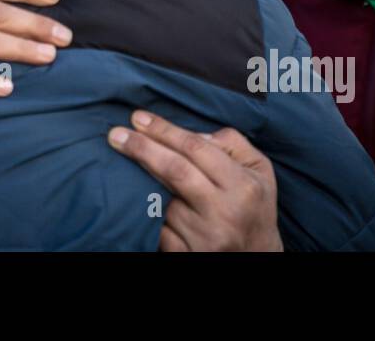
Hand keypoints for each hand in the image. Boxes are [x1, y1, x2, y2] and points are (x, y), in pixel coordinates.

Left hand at [108, 111, 281, 251]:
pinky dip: (148, 214)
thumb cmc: (255, 205)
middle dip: (141, 149)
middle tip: (116, 135)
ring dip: (144, 183)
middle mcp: (225, 211)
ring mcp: (205, 237)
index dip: (164, 130)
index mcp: (242, 185)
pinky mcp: (188, 255)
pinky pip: (157, 228)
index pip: (196, 148)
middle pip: (174, 171)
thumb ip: (231, 143)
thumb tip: (193, 133)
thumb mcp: (259, 169)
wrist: (259, 257)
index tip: (138, 118)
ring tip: (130, 168)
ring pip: (162, 201)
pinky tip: (141, 202)